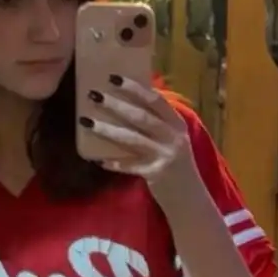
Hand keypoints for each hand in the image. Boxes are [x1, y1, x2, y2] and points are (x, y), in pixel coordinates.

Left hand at [79, 78, 198, 204]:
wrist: (190, 199)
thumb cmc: (176, 165)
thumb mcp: (173, 139)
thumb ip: (158, 123)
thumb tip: (129, 102)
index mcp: (177, 124)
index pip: (156, 100)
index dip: (135, 88)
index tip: (114, 77)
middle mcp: (173, 137)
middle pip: (141, 117)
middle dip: (116, 105)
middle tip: (94, 94)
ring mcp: (164, 156)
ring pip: (132, 139)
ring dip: (108, 130)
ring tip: (87, 122)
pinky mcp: (155, 174)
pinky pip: (130, 166)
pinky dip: (114, 163)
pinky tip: (98, 160)